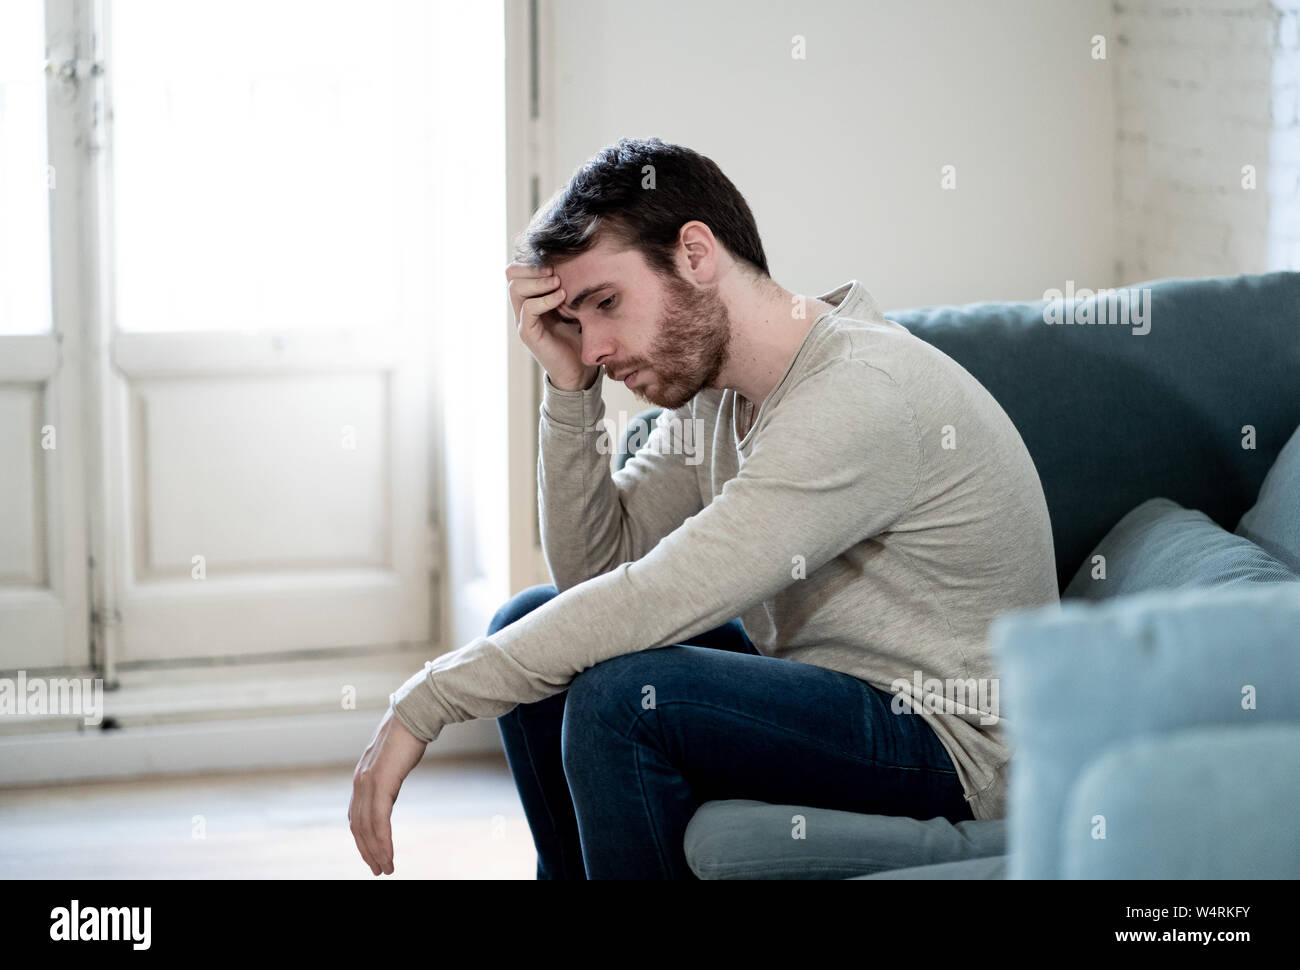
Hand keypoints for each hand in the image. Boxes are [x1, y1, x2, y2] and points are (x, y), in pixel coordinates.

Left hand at [348, 706, 427, 874]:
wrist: (414, 714)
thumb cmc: (409, 734)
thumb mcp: (394, 759)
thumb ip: (387, 774)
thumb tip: (390, 781)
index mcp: (362, 778)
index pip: (357, 817)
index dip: (363, 839)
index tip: (372, 855)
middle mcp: (360, 783)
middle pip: (359, 828)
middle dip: (367, 851)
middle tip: (378, 870)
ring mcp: (368, 784)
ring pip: (367, 829)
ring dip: (376, 852)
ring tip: (386, 868)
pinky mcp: (380, 784)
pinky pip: (379, 823)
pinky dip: (383, 843)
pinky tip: (390, 855)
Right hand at [506, 259, 598, 390]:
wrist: (579, 370)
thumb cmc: (580, 335)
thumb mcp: (574, 304)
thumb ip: (569, 285)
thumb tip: (578, 258)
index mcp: (531, 297)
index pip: (516, 269)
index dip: (531, 260)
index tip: (554, 261)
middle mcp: (523, 307)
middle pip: (511, 274)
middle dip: (533, 267)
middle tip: (555, 271)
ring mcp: (524, 320)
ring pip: (516, 288)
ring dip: (539, 282)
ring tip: (558, 282)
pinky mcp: (529, 333)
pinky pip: (528, 308)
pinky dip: (545, 299)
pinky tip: (562, 297)